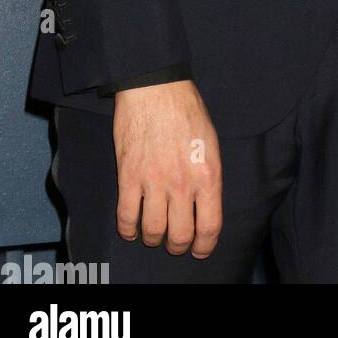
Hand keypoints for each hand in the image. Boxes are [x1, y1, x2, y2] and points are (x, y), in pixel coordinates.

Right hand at [113, 79, 221, 257]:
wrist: (156, 88)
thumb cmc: (187, 111)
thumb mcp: (211, 143)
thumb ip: (208, 176)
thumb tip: (204, 205)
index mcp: (208, 174)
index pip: (210, 226)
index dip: (205, 246)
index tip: (200, 249)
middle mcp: (182, 183)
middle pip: (180, 235)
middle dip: (177, 245)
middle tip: (175, 242)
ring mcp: (154, 181)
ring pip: (153, 231)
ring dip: (153, 239)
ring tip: (153, 233)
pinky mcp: (129, 177)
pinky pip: (126, 217)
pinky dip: (128, 229)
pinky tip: (131, 227)